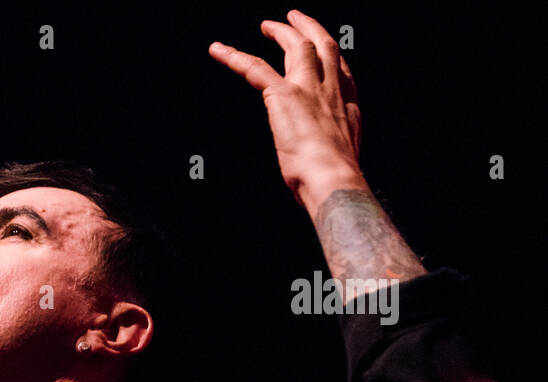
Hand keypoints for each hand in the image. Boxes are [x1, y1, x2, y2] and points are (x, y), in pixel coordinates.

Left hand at [210, 10, 364, 209]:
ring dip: (280, 32)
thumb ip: (331, 147)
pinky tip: (219, 50)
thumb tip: (325, 160)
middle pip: (323, 46)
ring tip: (267, 26)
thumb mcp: (341, 156)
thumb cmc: (335, 177)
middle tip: (294, 18)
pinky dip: (234, 57)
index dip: (330, 54)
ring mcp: (309, 87)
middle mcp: (332, 89)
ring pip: (296, 46)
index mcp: (348, 104)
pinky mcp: (284, 94)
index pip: (340, 68)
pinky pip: (255, 68)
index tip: (324, 45)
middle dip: (309, 28)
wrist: (333, 178)